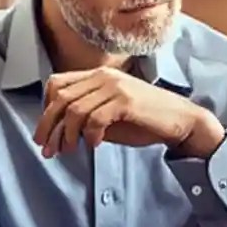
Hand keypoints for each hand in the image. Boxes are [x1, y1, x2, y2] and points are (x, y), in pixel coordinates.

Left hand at [34, 67, 224, 158]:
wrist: (181, 120)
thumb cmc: (145, 121)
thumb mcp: (109, 117)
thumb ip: (86, 118)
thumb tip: (59, 134)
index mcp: (98, 75)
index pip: (57, 84)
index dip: (45, 108)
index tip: (47, 131)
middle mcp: (104, 76)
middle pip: (60, 97)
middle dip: (48, 126)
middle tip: (46, 149)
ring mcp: (116, 86)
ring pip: (74, 109)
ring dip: (67, 135)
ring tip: (69, 151)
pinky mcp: (126, 101)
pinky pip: (95, 119)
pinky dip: (90, 135)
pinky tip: (95, 145)